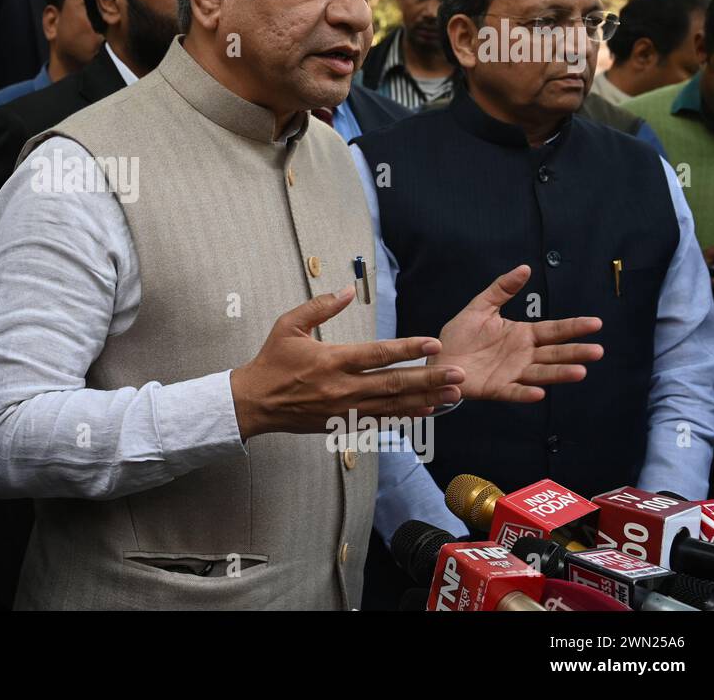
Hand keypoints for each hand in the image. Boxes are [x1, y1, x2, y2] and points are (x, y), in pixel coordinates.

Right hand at [230, 286, 463, 438]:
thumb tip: (348, 290)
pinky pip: (380, 419)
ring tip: (452, 395)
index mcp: (331, 359)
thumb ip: (321, 306)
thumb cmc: (272, 361)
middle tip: (458, 375)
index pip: (377, 354)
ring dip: (425, 400)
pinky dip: (405, 416)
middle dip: (429, 379)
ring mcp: (344, 408)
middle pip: (393, 383)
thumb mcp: (289, 325)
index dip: (407, 348)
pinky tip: (426, 411)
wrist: (255, 402)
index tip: (433, 343)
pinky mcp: (342, 422)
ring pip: (392, 405)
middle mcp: (342, 387)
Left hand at [433, 265, 602, 402]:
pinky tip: (539, 393)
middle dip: (575, 352)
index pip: (553, 330)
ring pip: (541, 373)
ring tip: (579, 371)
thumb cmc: (461, 335)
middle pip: (554, 353)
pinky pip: (514, 391)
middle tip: (597, 351)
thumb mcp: (481, 307)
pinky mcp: (496, 388)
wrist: (439, 357)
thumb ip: (502, 289)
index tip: (595, 323)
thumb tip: (524, 268)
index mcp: (522, 335)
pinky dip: (526, 393)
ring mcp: (512, 373)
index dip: (574, 327)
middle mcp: (523, 355)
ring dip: (559, 373)